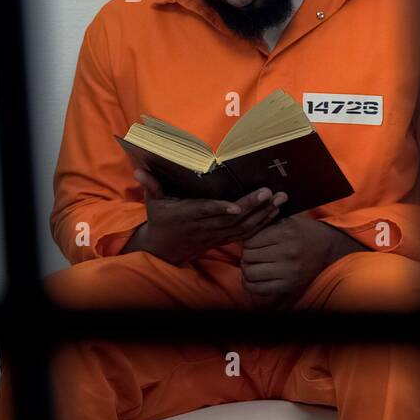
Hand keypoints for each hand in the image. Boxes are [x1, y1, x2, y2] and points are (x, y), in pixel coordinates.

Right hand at [121, 167, 287, 263]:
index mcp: (187, 215)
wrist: (166, 248)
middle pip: (231, 219)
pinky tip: (277, 212)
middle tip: (269, 193)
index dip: (220, 210)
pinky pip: (247, 233)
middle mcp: (205, 227)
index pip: (205, 212)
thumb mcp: (153, 202)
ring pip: (243, 227)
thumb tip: (139, 171)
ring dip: (263, 214)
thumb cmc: (161, 219)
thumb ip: (151, 186)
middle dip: (252, 206)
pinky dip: (263, 223)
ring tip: (280, 200)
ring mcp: (217, 234)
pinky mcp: (225, 238)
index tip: (235, 207)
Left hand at [239, 213, 365, 298]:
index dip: (248, 242)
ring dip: (248, 270)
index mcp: (286, 233)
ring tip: (254, 265)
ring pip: (251, 273)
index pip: (250, 241)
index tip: (254, 243)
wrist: (329, 249)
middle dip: (248, 255)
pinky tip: (255, 278)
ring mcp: (289, 270)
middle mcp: (288, 252)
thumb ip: (267, 223)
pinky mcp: (289, 285)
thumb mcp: (289, 221)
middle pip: (248, 256)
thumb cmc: (305, 233)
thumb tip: (243, 228)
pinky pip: (259, 289)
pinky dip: (251, 284)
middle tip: (253, 255)